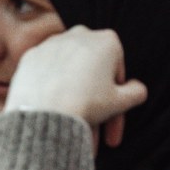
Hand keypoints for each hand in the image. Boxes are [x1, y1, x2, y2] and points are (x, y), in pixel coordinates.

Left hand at [1, 26, 147, 151]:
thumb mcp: (121, 101)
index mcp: (107, 40)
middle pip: (92, 75)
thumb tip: (137, 88)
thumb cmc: (86, 103)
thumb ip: (136, 92)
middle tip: (96, 135)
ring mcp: (52, 43)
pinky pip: (49, 74)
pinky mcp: (32, 55)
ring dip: (76, 101)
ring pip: (70, 76)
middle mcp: (79, 34)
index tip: (113, 119)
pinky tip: (56, 112)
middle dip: (96, 107)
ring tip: (75, 132)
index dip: (118, 100)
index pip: (118, 74)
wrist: (43, 109)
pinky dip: (54, 90)